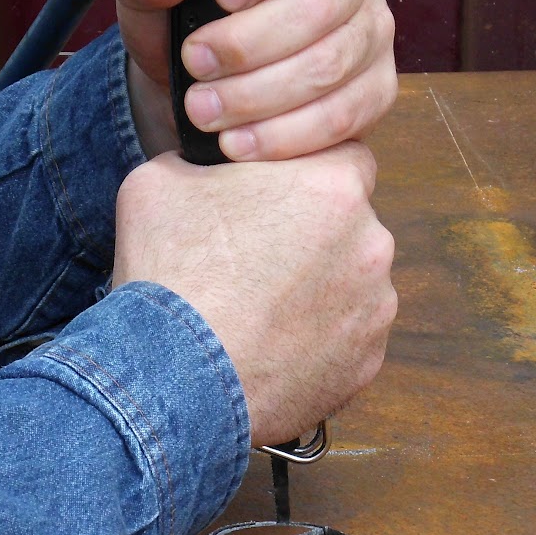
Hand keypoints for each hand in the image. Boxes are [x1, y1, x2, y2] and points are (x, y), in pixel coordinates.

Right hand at [112, 142, 395, 447]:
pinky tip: (269, 346)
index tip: (276, 196)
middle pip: (349, 225)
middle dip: (311, 236)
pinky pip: (345, 339)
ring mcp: (374, 308)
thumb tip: (209, 164)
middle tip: (255, 258)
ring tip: (257, 310)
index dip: (307, 175)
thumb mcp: (161, 179)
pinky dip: (316, 341)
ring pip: (349, 284)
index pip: (345, 157)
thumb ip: (206, 159)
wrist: (172, 377)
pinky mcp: (366, 362)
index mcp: (333, 185)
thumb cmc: (170, 274)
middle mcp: (371, 243)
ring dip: (315, 290)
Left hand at [113, 0, 397, 161]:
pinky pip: (344, 115)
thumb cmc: (188, 19)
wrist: (208, 84)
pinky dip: (285, 135)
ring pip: (331, 64)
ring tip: (205, 109)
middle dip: (248, 43)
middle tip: (196, 64)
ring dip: (259, 95)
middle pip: (320, 3)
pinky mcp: (377, 88)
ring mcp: (372, 30)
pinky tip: (239, 142)